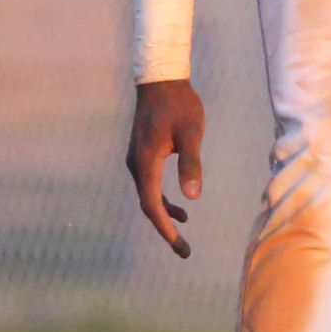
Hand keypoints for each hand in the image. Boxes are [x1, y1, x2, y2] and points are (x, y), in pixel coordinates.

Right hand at [125, 78, 204, 256]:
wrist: (160, 79)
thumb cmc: (179, 104)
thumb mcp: (191, 132)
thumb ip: (191, 163)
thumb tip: (193, 197)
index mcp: (146, 161)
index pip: (152, 204)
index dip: (165, 228)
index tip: (179, 246)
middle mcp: (136, 164)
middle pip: (148, 205)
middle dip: (165, 229)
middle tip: (184, 252)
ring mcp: (137, 160)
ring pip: (148, 196)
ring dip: (164, 216)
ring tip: (183, 237)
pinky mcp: (143, 155)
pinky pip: (150, 185)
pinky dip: (163, 200)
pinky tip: (182, 206)